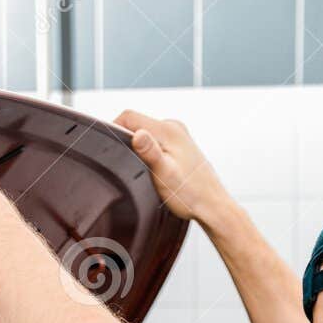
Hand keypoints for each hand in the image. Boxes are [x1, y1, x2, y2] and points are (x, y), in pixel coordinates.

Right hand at [114, 110, 230, 228]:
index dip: (113, 128)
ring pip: (147, 133)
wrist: (212, 206)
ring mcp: (179, 135)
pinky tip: (153, 168)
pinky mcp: (180, 145)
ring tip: (141, 169)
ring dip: (138, 146)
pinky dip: (149, 150)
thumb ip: (149, 152)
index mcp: (168, 130)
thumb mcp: (164, 175)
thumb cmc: (191, 195)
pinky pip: (156, 141)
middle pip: (137, 123)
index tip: (109, 147)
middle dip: (126, 139)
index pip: (129, 117)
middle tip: (125, 164)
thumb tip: (136, 134)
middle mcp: (174, 128)